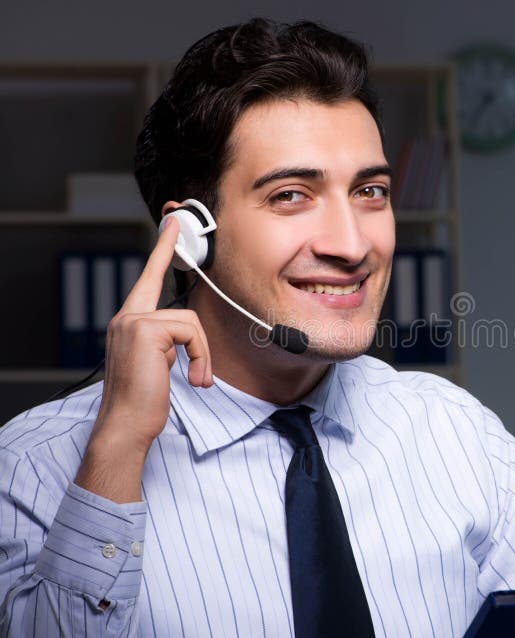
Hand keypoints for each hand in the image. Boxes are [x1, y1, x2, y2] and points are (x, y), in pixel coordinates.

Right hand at [74, 217, 212, 501]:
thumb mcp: (156, 363)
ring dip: (201, 354)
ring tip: (194, 379)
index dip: (161, 249)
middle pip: (179, 305)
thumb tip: (184, 335)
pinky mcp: (145, 329)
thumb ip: (166, 340)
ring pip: (190, 322)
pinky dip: (199, 356)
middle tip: (181, 250)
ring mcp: (133, 321)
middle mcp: (127, 317)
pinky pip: (191, 332)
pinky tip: (191, 378)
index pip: (147, 278)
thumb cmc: (144, 399)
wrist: (127, 424)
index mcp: (129, 322)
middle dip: (190, 313)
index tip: (172, 224)